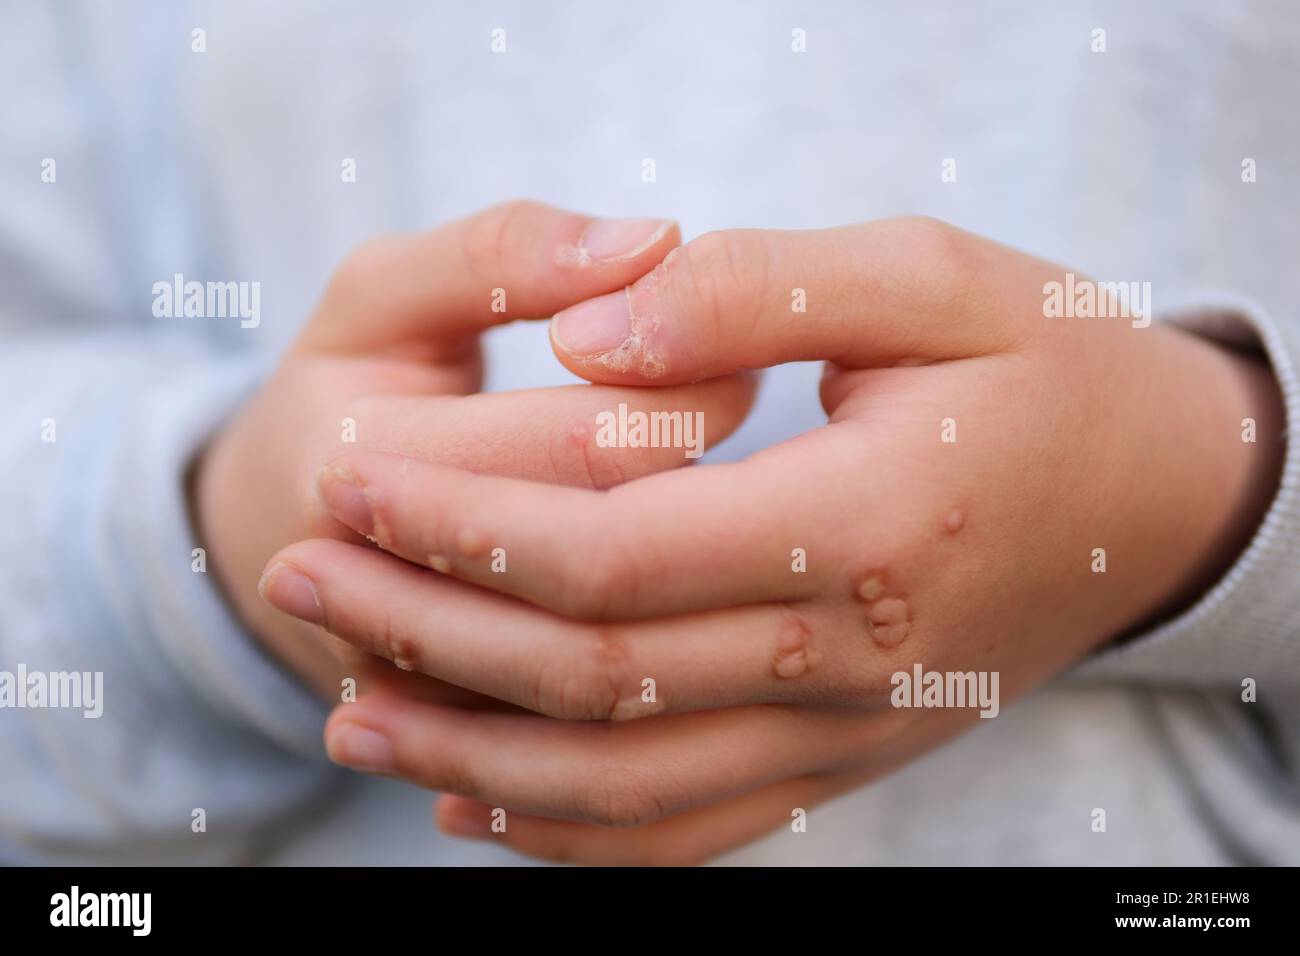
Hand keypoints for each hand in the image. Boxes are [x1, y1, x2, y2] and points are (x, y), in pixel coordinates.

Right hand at [193, 201, 754, 699]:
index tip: (744, 355)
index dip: (695, 388)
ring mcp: (429, 685)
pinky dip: (669, 646)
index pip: (589, 441)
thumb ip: (505, 252)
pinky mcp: (470, 735)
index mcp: (362, 465)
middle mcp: (389, 594)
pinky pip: (601, 715)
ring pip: (621, 648)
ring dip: (700, 565)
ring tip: (729, 489)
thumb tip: (656, 240)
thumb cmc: (348, 393)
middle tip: (748, 410)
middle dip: (711, 477)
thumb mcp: (384, 296)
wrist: (277, 545)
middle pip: (619, 550)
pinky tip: (693, 580)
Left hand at [273, 216, 1282, 862]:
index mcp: (869, 525)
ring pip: (618, 784)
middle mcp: (853, 660)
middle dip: (422, 627)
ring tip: (344, 707)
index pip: (614, 556)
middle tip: (297, 574)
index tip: (348, 479)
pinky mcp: (841, 766)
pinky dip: (566, 832)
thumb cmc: (1046, 366)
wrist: (1156, 499)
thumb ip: (754, 288)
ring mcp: (847, 735)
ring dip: (462, 753)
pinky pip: (684, 832)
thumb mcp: (927, 276)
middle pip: (589, 679)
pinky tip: (473, 804)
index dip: (460, 522)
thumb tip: (588, 338)